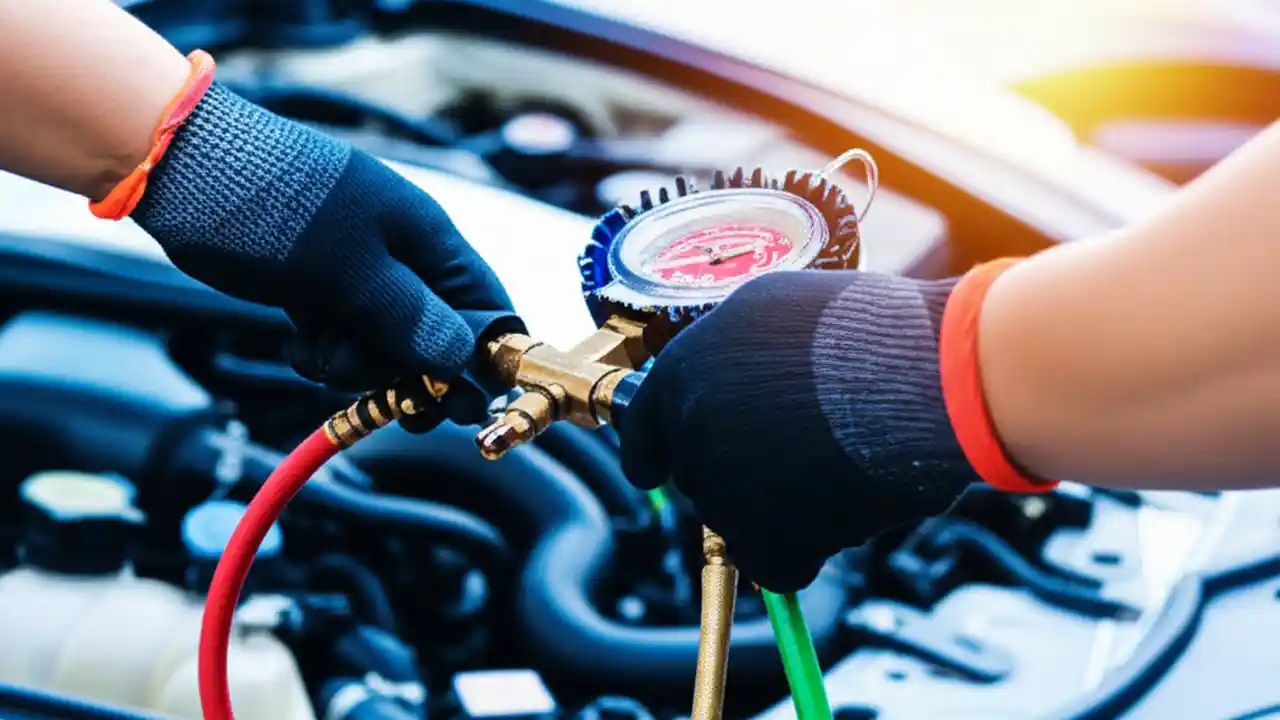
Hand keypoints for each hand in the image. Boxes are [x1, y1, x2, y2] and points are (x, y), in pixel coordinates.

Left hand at [133, 85, 520, 428]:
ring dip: (359, 365)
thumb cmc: (272, 207)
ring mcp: (359, 271)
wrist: (183, 172)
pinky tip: (300, 344)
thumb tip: (462, 360)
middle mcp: (401, 255)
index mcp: (427, 239)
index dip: (484, 358)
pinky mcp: (318, 286)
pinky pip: (342, 336)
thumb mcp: (348, 270)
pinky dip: (324, 352)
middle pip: (437, 336)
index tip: (465, 404)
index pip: (486, 306)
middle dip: (413, 373)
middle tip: (397, 403)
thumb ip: (409, 317)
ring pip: (385, 344)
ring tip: (324, 354)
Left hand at [620, 270, 976, 591]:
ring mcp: (727, 489)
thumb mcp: (774, 306)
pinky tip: (839, 513)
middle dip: (735, 470)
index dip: (653, 450)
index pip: (642, 430)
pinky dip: (803, 551)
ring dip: (777, 506)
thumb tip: (728, 375)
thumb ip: (732, 349)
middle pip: (699, 474)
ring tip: (835, 464)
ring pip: (739, 520)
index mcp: (684, 373)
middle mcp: (693, 431)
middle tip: (794, 450)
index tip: (654, 466)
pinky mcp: (769, 540)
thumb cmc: (863, 329)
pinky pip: (773, 564)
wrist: (923, 376)